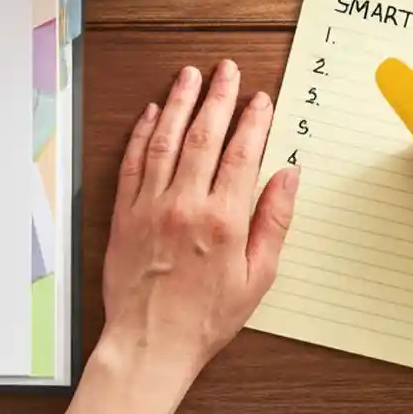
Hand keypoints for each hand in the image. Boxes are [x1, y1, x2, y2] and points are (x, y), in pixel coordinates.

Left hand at [101, 60, 300, 376]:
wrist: (150, 343)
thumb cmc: (206, 318)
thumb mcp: (258, 277)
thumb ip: (274, 222)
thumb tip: (288, 176)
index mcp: (223, 220)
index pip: (241, 153)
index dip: (253, 120)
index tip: (260, 98)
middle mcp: (184, 204)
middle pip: (203, 135)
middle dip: (218, 97)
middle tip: (226, 70)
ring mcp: (150, 206)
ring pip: (165, 140)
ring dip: (178, 102)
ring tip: (189, 76)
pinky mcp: (124, 214)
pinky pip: (132, 163)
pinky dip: (142, 134)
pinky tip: (151, 114)